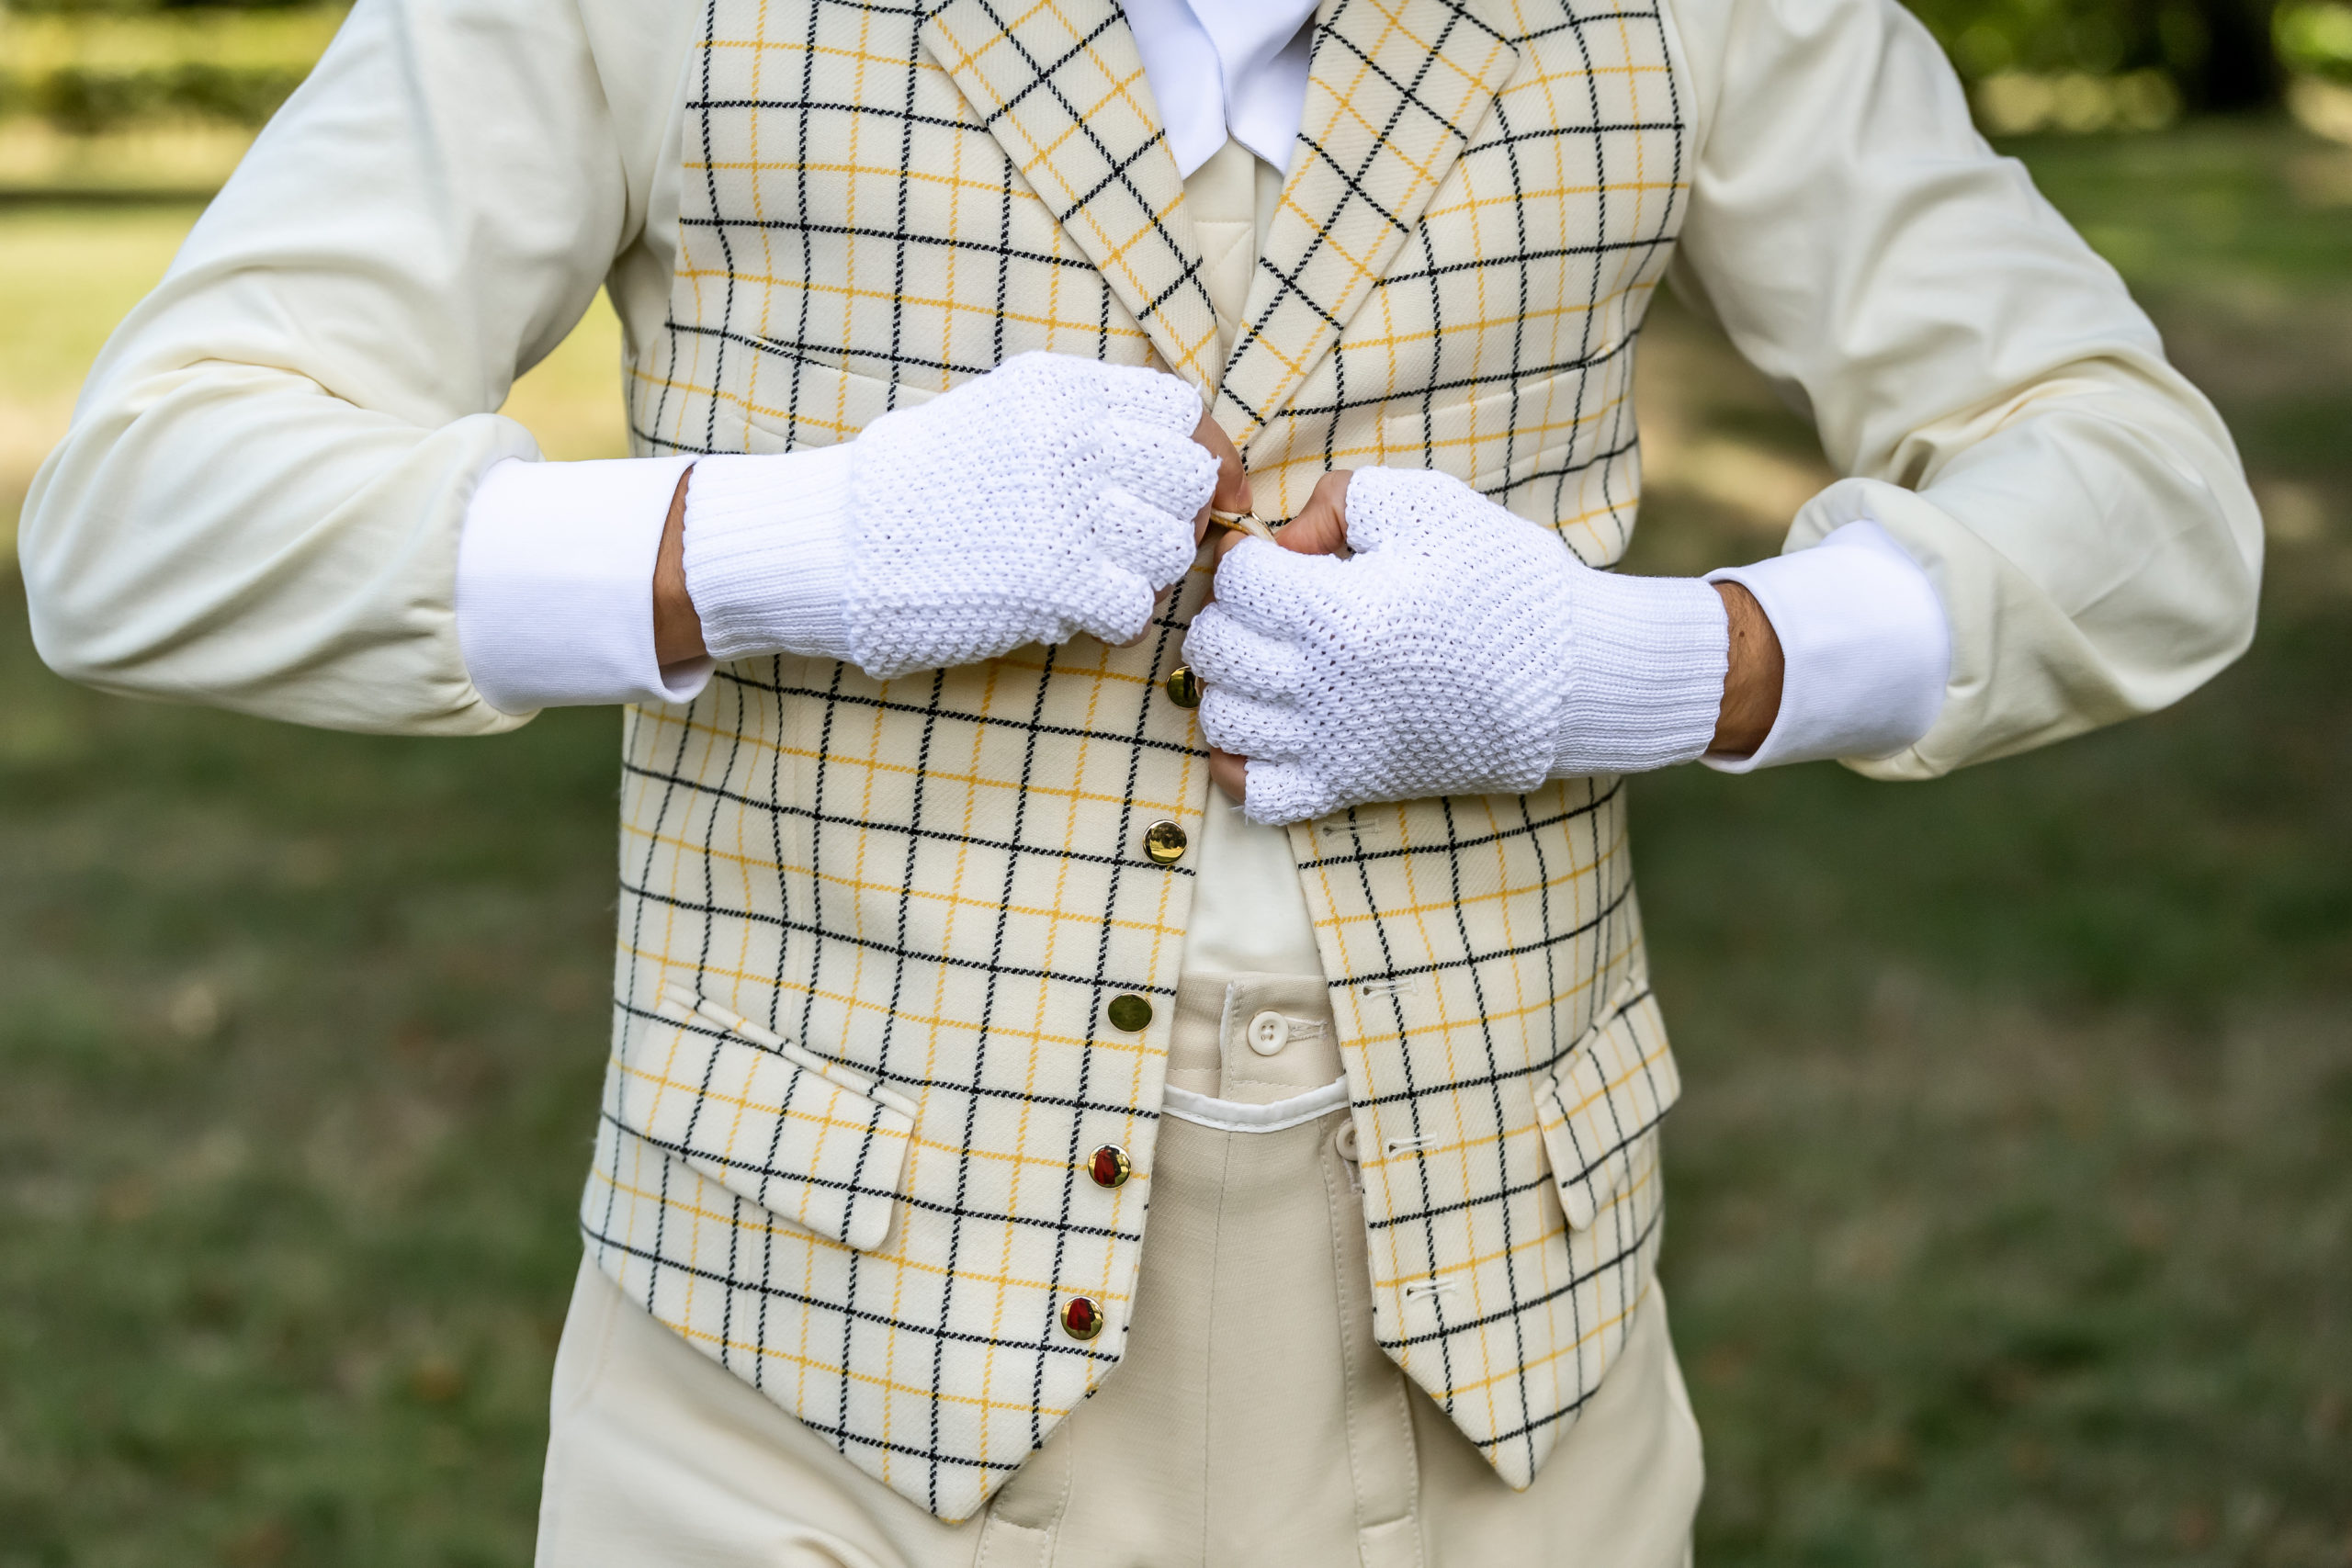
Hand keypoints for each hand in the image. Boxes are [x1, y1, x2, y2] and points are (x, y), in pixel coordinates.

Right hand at [653, 352, 1249, 673]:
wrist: (831, 543)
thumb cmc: (911, 488)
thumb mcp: (997, 416)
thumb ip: (1078, 423)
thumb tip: (1163, 456)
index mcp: (1060, 389)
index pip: (1179, 412)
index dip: (1197, 459)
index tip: (1184, 496)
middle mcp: (1073, 438)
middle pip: (1189, 480)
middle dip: (1172, 520)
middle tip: (1130, 549)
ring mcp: (1068, 510)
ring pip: (1171, 549)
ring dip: (1142, 577)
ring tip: (1091, 582)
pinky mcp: (1056, 582)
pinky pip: (1135, 610)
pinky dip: (1113, 622)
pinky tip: (1072, 615)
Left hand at [1187, 467, 1754, 823]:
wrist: (1572, 678)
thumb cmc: (1505, 583)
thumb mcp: (1428, 506)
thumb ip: (1339, 499)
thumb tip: (1286, 539)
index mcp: (1337, 611)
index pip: (1234, 583)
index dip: (1250, 560)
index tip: (1286, 559)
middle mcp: (1322, 685)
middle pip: (1213, 652)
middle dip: (1231, 618)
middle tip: (1273, 609)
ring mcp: (1332, 742)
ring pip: (1223, 722)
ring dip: (1231, 686)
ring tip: (1270, 664)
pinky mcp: (1350, 783)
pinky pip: (1255, 794)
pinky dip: (1241, 766)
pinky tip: (1266, 730)